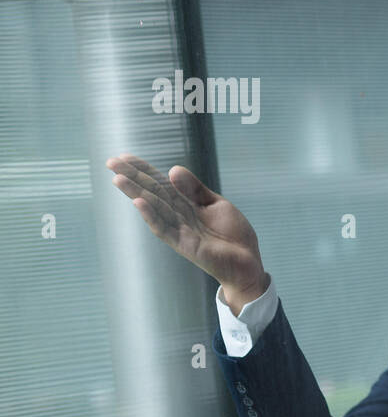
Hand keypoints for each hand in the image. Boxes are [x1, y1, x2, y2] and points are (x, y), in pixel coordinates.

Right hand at [104, 153, 266, 305]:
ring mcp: (179, 230)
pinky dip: (151, 215)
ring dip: (135, 193)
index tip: (124, 156)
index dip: (143, 170)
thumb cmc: (233, 233)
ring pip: (153, 208)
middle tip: (110, 162)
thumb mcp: (216, 204)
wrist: (248, 260)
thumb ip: (194, 189)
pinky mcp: (184, 244)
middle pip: (152, 192)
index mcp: (186, 204)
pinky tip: (138, 202)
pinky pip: (164, 229)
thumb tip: (172, 169)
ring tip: (118, 178)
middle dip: (132, 177)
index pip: (160, 183)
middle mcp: (178, 216)